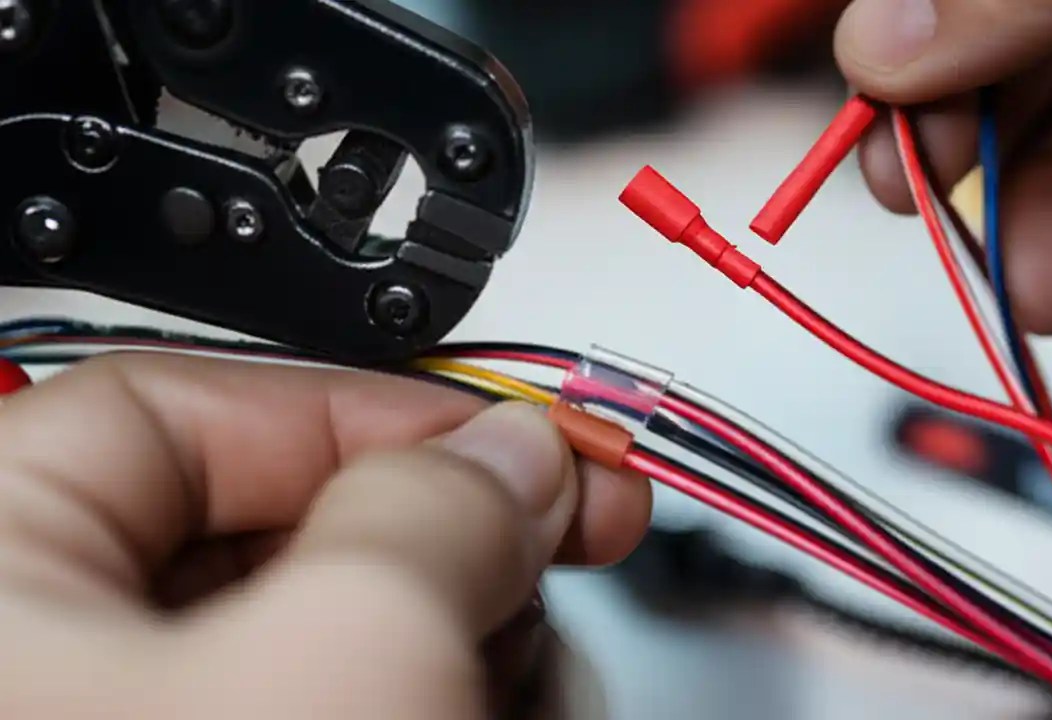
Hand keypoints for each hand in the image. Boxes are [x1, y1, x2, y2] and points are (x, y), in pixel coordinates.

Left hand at [0, 354, 650, 718]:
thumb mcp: (343, 652)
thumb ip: (434, 512)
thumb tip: (515, 452)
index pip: (174, 404)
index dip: (369, 402)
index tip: (510, 435)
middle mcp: (44, 657)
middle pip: (276, 526)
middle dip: (451, 538)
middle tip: (568, 536)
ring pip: (325, 633)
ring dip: (465, 635)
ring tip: (539, 680)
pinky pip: (336, 704)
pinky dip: (440, 700)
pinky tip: (502, 714)